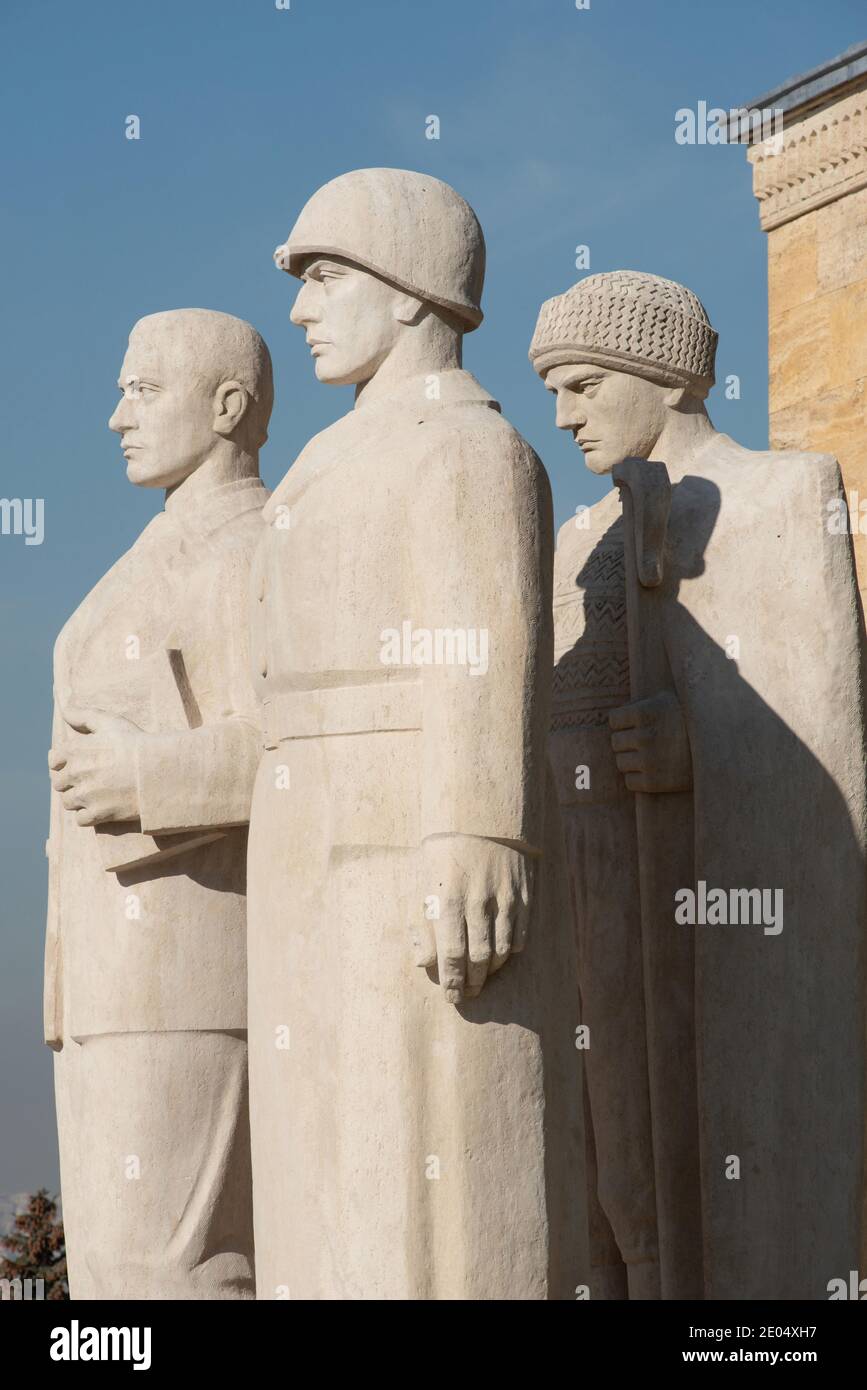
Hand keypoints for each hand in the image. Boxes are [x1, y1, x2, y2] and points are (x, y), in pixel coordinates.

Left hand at [48, 706, 142, 825]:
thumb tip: (65, 712)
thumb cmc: (136, 743)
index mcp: (75, 750)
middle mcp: (76, 773)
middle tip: (90, 780)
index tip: (79, 764)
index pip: (54, 761)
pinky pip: (81, 820)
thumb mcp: (111, 722)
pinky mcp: (98, 814)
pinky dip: (88, 816)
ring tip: (95, 794)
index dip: (64, 762)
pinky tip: (101, 808)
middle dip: (70, 782)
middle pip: (59, 783)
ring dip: (78, 800)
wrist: (159, 769)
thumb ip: (84, 716)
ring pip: (68, 802)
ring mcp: (86, 795)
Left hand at [414, 834, 534, 1003]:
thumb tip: (423, 962)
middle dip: (472, 982)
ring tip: (482, 978)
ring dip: (491, 971)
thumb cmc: (443, 852)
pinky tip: (500, 955)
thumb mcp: (422, 881)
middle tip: (468, 994)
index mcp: (448, 899)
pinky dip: (510, 951)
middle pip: (478, 958)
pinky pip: (520, 935)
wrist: (482, 815)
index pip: (451, 955)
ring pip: (501, 950)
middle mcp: (478, 901)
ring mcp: (504, 898)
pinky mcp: (524, 894)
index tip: (452, 997)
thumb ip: (421, 924)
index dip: (452, 982)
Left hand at [609, 690, 691, 792]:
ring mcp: (648, 760)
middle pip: (615, 742)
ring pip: (620, 762)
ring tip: (651, 756)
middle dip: (628, 742)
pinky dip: (638, 778)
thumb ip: (640, 703)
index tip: (638, 726)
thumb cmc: (689, 721)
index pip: (613, 720)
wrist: (718, 749)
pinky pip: (629, 781)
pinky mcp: (653, 782)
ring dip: (632, 760)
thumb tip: (611, 716)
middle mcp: (644, 736)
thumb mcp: (667, 700)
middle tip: (646, 743)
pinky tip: (653, 771)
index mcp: (645, 712)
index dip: (624, 723)